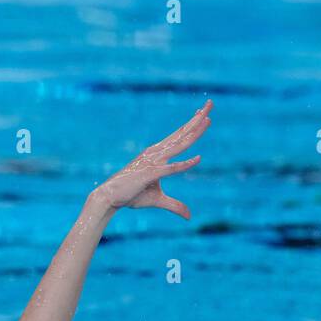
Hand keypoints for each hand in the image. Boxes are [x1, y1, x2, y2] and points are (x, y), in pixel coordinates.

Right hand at [95, 100, 210, 218]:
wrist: (110, 197)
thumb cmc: (132, 194)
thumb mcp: (159, 200)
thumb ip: (175, 206)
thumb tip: (189, 216)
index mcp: (158, 154)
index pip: (179, 137)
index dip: (192, 125)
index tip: (204, 114)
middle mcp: (157, 152)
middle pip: (182, 133)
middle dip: (197, 119)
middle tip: (211, 104)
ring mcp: (154, 161)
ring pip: (179, 145)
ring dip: (194, 133)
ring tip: (208, 119)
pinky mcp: (150, 174)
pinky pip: (171, 168)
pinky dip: (184, 164)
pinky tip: (198, 159)